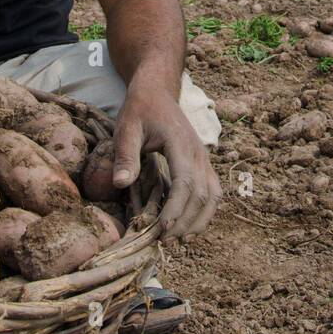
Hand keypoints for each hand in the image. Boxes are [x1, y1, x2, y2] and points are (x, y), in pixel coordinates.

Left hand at [112, 86, 220, 240]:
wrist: (158, 91)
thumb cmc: (140, 109)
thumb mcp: (126, 127)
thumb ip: (125, 155)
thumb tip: (120, 185)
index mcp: (180, 143)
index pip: (185, 181)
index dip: (176, 207)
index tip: (162, 228)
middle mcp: (199, 152)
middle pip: (201, 194)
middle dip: (185, 221)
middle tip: (163, 242)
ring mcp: (204, 158)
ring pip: (212, 196)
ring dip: (199, 221)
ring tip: (179, 241)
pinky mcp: (203, 164)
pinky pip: (212, 192)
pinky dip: (205, 213)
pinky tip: (190, 228)